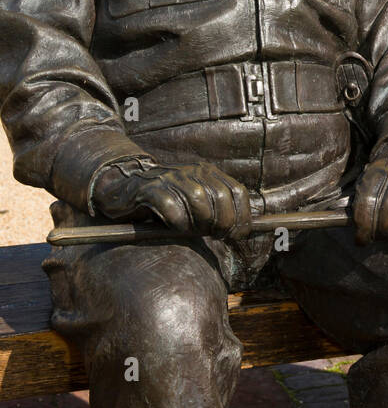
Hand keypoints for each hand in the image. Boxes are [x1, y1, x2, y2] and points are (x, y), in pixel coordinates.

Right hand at [91, 161, 251, 241]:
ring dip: (200, 223)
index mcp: (207, 172)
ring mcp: (170, 178)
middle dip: (223, 223)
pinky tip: (174, 228)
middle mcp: (191, 171)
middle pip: (221, 197)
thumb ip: (217, 211)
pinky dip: (177, 222)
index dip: (242, 216)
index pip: (237, 192)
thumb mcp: (194, 203)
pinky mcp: (150, 189)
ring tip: (193, 231)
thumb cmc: (164, 201)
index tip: (237, 236)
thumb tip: (243, 230)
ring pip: (198, 200)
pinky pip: (171, 206)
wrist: (123, 189)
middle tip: (214, 237)